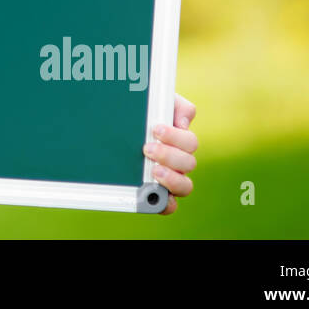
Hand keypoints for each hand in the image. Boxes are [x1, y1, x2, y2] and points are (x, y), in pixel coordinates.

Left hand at [143, 92, 196, 214]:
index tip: (156, 129)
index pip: (189, 142)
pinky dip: (166, 203)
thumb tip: (183, 123)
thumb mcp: (157, 102)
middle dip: (169, 155)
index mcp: (179, 140)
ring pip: (185, 186)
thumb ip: (175, 105)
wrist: (119, 120)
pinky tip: (154, 195)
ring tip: (153, 170)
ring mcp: (169, 178)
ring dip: (172, 178)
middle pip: (189, 163)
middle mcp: (178, 161)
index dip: (176, 137)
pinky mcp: (157, 194)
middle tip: (147, 148)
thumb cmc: (142, 114)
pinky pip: (169, 206)